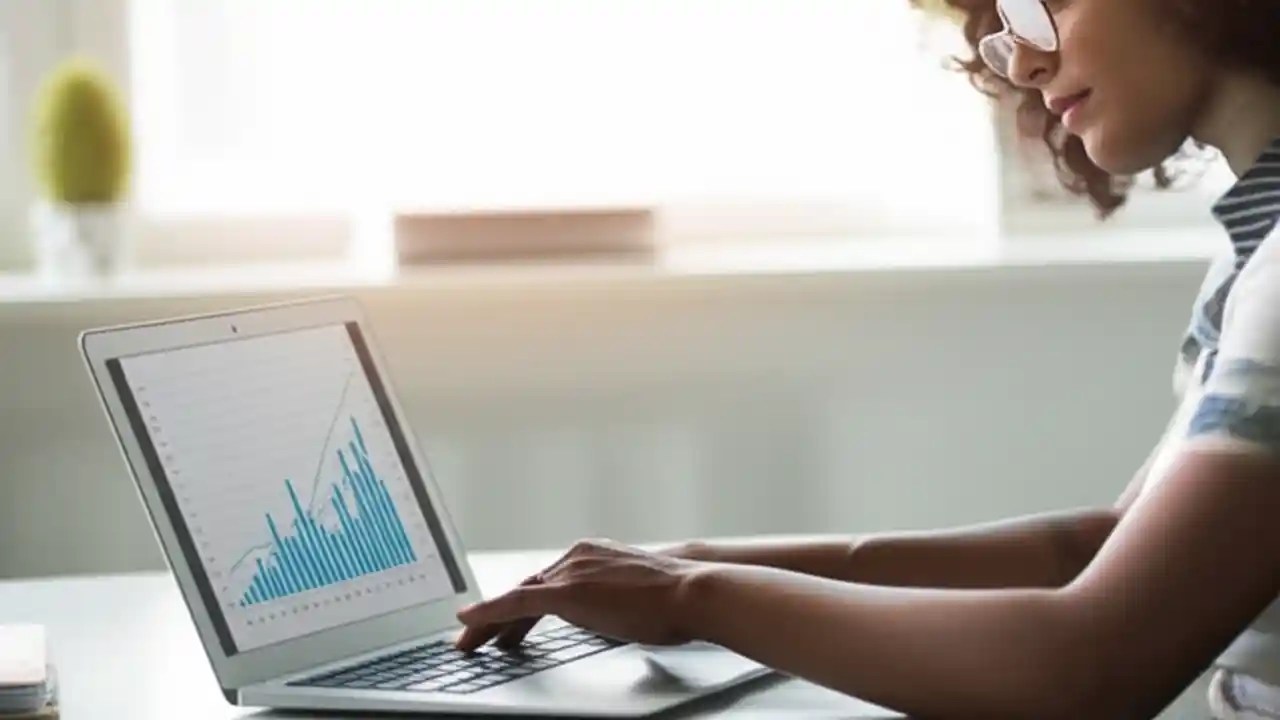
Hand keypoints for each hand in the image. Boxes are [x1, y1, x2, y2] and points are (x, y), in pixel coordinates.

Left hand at [454, 538, 709, 652]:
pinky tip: (468, 624)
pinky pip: (514, 604)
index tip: (509, 621)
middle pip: (526, 587)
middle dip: (498, 614)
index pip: (548, 580)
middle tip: (477, 635)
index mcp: (593, 555)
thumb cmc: (677, 600)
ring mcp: (570, 572)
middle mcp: (576, 557)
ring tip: (468, 642)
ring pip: (515, 596)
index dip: (524, 603)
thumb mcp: (638, 596)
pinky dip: (487, 614)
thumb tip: (612, 616)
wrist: (691, 592)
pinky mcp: (565, 592)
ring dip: (487, 620)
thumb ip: (616, 600)